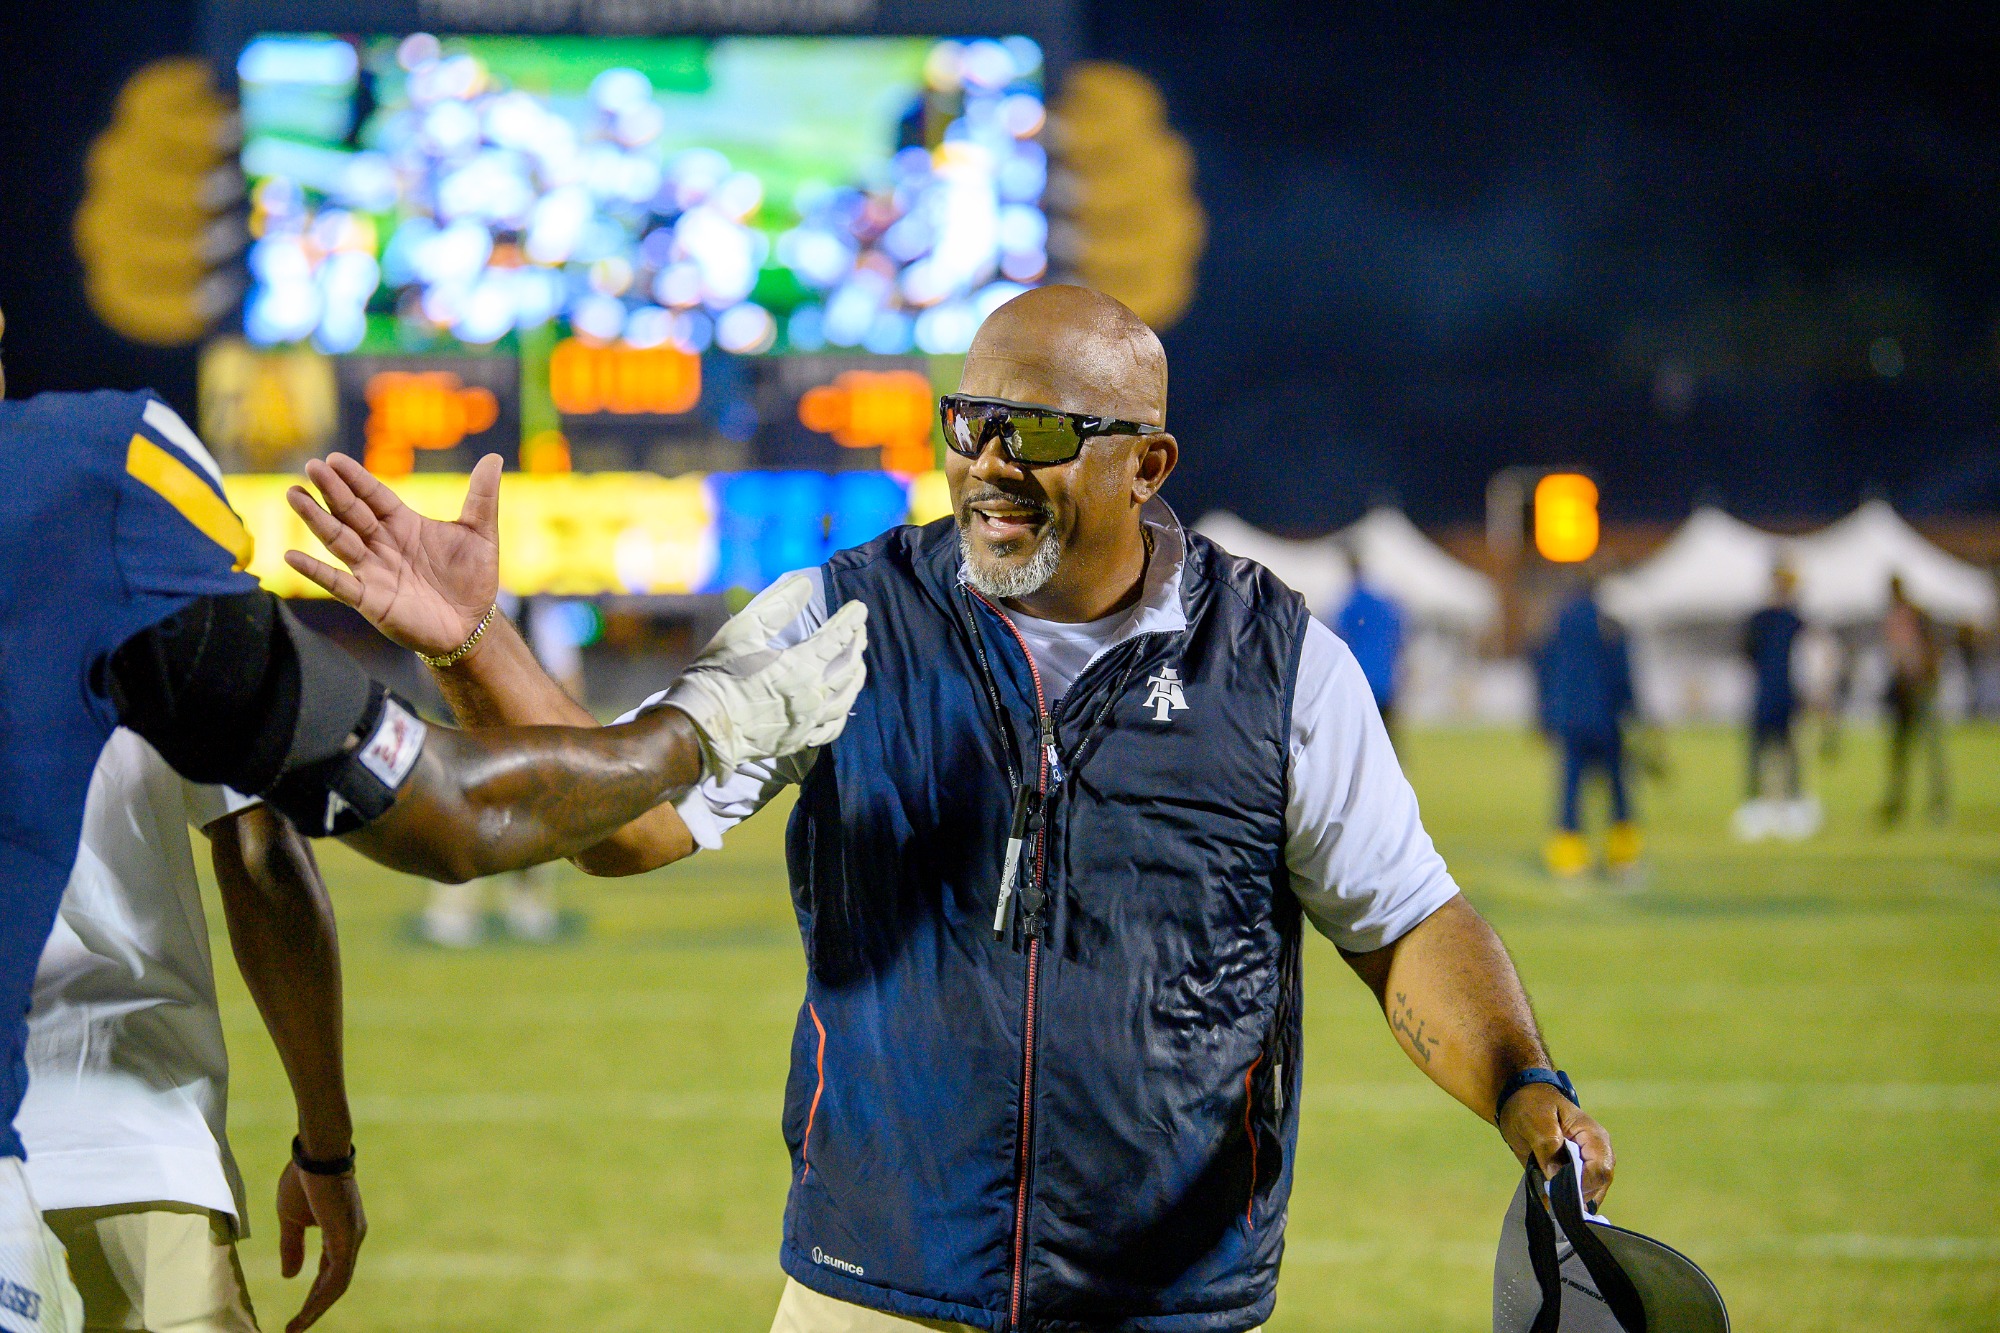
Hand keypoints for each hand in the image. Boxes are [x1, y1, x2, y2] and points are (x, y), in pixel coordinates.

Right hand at [276, 1159, 365, 1331]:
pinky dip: (322, 1295)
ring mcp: (352, 1237)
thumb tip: (290, 1276)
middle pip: (336, 1284)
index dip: (314, 1296)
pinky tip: (308, 1310)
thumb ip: (292, 1247)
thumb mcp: (291, 1220)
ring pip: (338, 1284)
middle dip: (315, 1308)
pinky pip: (337, 1274)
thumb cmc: (303, 1179)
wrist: (313, 1153)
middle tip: (295, 1329)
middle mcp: (352, 1238)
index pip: (329, 1274)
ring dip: (317, 1308)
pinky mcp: (346, 1235)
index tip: (297, 1318)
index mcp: (340, 1234)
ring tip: (297, 1327)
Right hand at [285, 452, 500, 657]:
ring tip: (293, 495)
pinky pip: (337, 583)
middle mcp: (383, 544)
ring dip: (316, 519)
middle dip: (332, 490)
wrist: (472, 625)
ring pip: (338, 540)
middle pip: (351, 512)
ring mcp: (373, 571)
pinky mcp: (370, 599)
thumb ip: (482, 497)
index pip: (374, 496)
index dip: (355, 478)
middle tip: (311, 467)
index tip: (334, 459)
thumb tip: (495, 458)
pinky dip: (314, 571)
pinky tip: (290, 557)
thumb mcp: (481, 534)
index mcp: (404, 524)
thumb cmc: (473, 578)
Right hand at [656, 573, 868, 778]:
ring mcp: (808, 722)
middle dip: (857, 645)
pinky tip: (841, 705)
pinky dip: (842, 712)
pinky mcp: (799, 741)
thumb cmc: (718, 675)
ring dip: (856, 677)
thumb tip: (805, 584)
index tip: (859, 608)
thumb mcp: (743, 630)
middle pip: (848, 667)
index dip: (851, 621)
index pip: (838, 638)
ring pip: (846, 699)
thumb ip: (778, 604)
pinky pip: (832, 728)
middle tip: (859, 632)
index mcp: (802, 667)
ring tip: (858, 664)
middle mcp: (813, 696)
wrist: (701, 728)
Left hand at [1498, 1083, 1614, 1208]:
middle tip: (1550, 1198)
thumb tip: (1556, 1176)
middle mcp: (1596, 1153)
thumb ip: (1548, 1146)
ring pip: (1590, 1193)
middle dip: (1576, 1194)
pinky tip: (1550, 1204)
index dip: (1582, 1183)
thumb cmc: (1531, 1105)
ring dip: (1570, 1200)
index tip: (1557, 1189)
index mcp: (1593, 1136)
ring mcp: (1586, 1165)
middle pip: (1598, 1184)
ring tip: (1548, 1200)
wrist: (1519, 1103)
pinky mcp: (1574, 1174)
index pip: (1600, 1168)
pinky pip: (1576, 1193)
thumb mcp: (1535, 1120)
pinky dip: (1564, 1201)